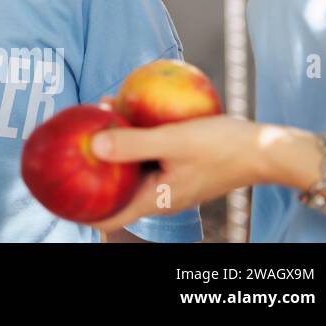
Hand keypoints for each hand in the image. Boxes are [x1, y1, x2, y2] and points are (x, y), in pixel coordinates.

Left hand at [84, 107, 262, 231]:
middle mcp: (159, 195)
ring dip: (111, 146)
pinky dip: (132, 137)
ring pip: (130, 167)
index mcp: (155, 200)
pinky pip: (146, 153)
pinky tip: (123, 108)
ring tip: (92, 117)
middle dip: (92, 168)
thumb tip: (92, 146)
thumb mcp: (173, 140)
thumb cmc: (223, 146)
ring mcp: (169, 181)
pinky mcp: (178, 165)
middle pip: (115, 188)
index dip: (81, 209)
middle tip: (70, 141)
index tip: (58, 190)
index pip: (108, 217)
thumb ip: (132, 143)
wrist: (267, 149)